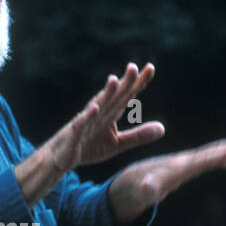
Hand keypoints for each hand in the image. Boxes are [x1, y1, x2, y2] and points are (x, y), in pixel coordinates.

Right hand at [51, 63, 165, 171]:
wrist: (62, 158)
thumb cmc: (89, 146)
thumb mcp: (118, 144)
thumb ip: (138, 136)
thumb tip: (163, 129)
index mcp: (111, 113)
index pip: (127, 94)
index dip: (138, 82)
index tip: (150, 68)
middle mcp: (99, 112)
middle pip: (114, 95)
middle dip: (124, 82)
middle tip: (134, 67)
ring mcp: (86, 121)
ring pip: (98, 105)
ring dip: (105, 93)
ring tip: (114, 80)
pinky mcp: (75, 133)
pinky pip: (81, 124)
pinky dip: (87, 116)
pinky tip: (95, 108)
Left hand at [108, 127, 225, 225]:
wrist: (132, 182)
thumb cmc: (137, 189)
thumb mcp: (141, 192)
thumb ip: (146, 190)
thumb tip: (148, 187)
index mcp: (178, 166)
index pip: (203, 158)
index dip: (220, 153)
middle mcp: (186, 161)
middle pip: (213, 151)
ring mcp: (190, 163)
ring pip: (215, 153)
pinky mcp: (191, 167)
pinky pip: (212, 161)